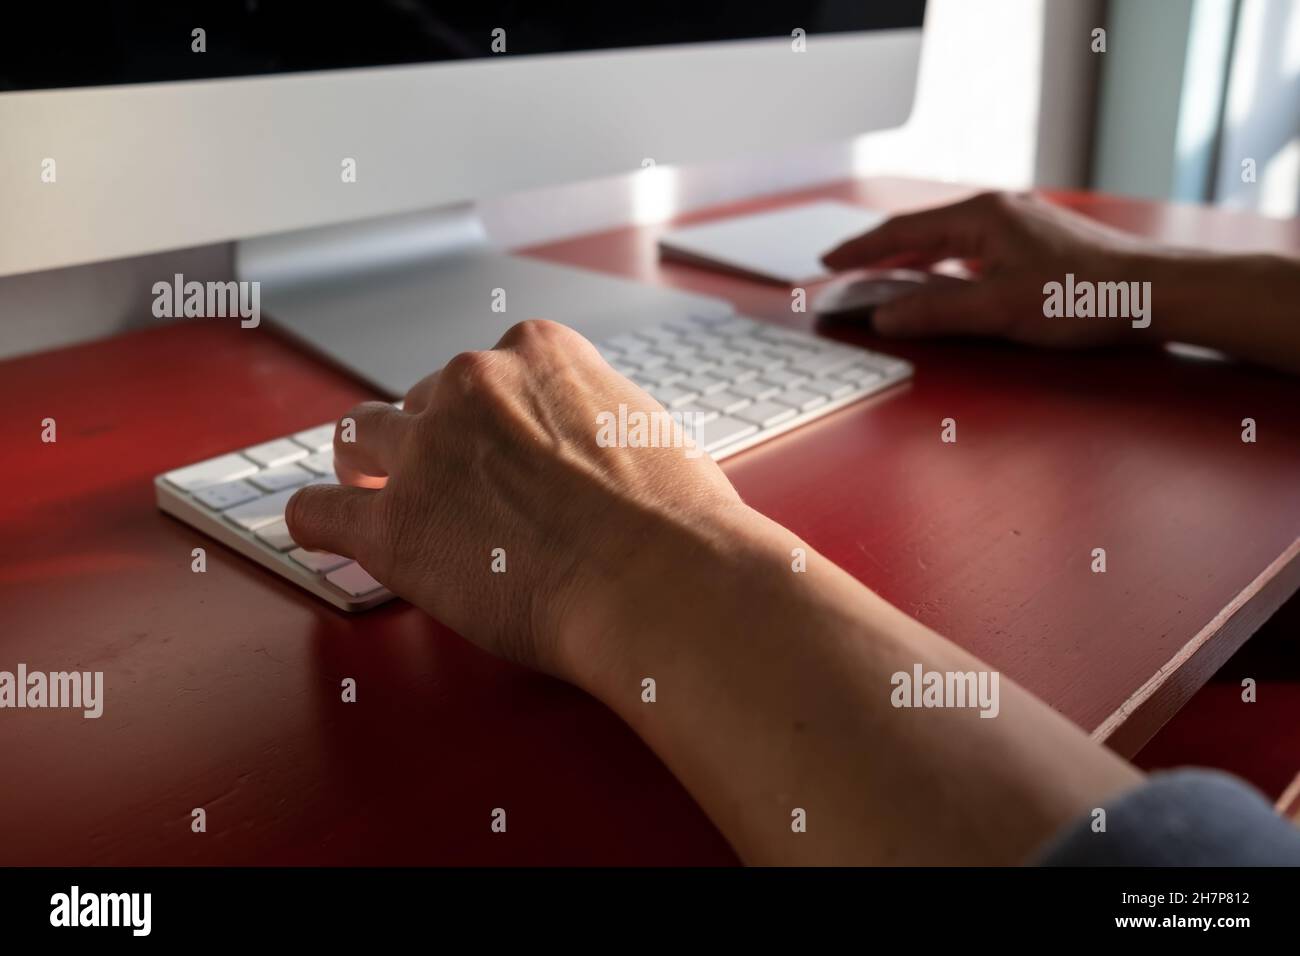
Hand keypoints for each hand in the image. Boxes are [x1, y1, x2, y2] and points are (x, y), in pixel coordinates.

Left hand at [284, 319, 749, 677]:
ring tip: (365, 487)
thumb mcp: (646, 426)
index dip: (485, 414)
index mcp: (537, 352)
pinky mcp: (394, 526)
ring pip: (361, 438)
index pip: (488, 369)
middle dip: (430, 437)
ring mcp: (426, 452)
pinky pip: (318, 513)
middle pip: (422, 400)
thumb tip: (595, 445)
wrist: (662, 579)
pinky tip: (323, 531)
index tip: (488, 443)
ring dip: (367, 464)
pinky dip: (317, 521)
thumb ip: (595, 418)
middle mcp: (473, 384)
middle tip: (439, 478)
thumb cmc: (675, 517)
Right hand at [822, 191, 1150, 346]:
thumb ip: (935, 313)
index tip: (829, 262)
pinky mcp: (1034, 243)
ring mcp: (1018, 224)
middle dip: (880, 252)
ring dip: (911, 260)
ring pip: (947, 239)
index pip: (902, 231)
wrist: (1153, 293)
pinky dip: (943, 265)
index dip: (860, 249)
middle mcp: (997, 211)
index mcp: (981, 216)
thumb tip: (885, 316)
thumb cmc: (1085, 296)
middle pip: (921, 230)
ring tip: (883, 279)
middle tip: (847, 270)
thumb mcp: (998, 310)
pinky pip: (971, 249)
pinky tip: (940, 282)